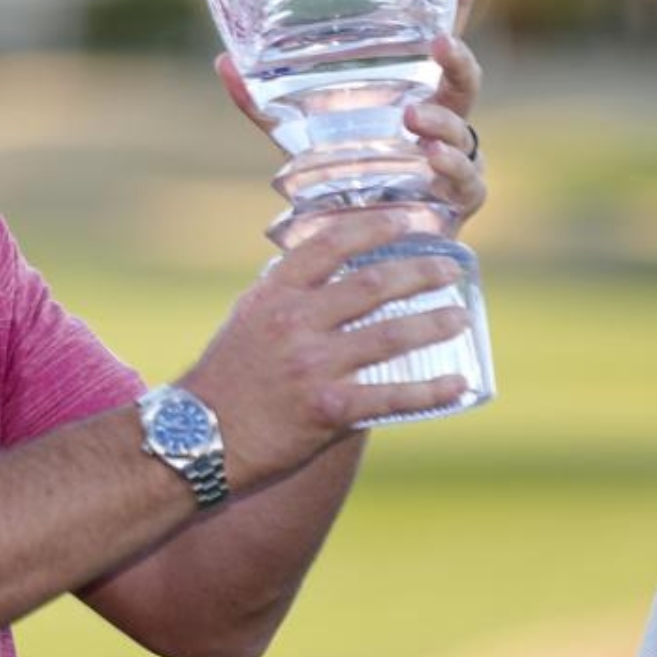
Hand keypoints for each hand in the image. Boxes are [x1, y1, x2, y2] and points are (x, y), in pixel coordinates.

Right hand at [179, 209, 470, 490]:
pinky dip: (431, 389)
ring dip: (433, 323)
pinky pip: (392, 395)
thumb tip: (326, 274)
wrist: (197, 436)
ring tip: (460, 317)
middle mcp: (294, 322)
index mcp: (273, 295)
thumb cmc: (224, 378)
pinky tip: (458, 383)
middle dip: (420, 273)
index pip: (330, 245)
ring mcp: (312, 365)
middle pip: (372, 285)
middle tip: (451, 269)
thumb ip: (285, 296)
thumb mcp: (246, 320)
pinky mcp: (328, 409)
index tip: (409, 219)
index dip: (375, 227)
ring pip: (390, 335)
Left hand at [215, 0, 486, 224]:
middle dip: (458, 59)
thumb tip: (222, 61)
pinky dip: (451, 168)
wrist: (355, 239)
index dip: (454, 1)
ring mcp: (456, 157)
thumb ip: (260, 101)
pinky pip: (467, 179)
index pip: (437, 42)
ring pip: (462, 130)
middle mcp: (442, 119)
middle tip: (439, 42)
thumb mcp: (295, 133)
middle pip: (464, 81)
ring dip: (441, 121)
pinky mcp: (459, 198)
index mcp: (413, 92)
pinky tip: (429, 158)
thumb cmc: (336, 175)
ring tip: (413, 115)